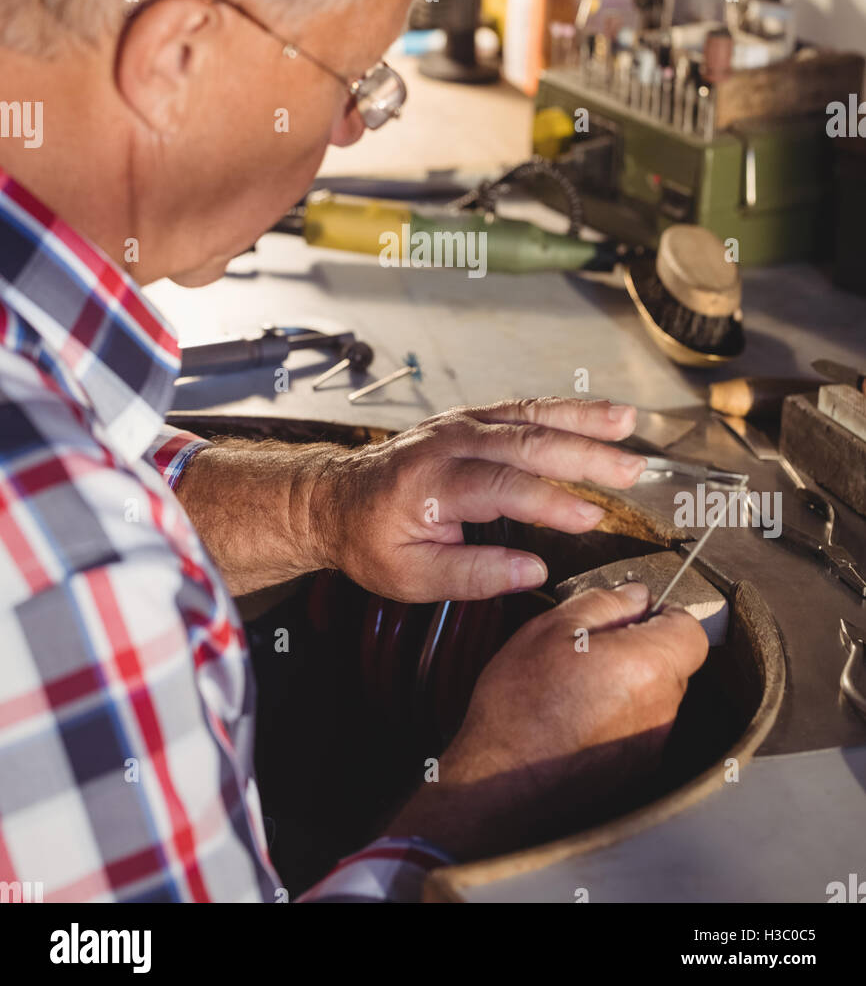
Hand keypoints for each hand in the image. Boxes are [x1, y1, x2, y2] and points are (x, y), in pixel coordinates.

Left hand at [314, 396, 645, 601]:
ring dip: (581, 417)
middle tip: (630, 469)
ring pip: (528, 414)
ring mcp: (459, 423)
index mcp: (431, 483)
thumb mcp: (411, 577)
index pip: (502, 487)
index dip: (550, 501)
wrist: (334, 498)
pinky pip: (521, 408)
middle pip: (525, 441)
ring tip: (626, 423)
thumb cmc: (370, 540)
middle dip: (583, 453)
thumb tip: (531, 570)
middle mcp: (447, 443)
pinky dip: (562, 409)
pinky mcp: (469, 418)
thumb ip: (473, 575)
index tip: (591, 517)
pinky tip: (596, 414)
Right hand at [392, 581, 708, 860]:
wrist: (501, 779)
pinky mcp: (636, 770)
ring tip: (577, 686)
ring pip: (654, 697)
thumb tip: (635, 596)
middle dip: (641, 648)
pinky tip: (577, 716)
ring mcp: (650, 745)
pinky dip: (616, 717)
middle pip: (672, 664)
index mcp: (647, 665)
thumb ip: (602, 603)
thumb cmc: (521, 705)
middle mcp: (661, 708)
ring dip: (627, 684)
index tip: (633, 614)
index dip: (664, 614)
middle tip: (591, 648)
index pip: (690, 630)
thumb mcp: (551, 629)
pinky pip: (638, 728)